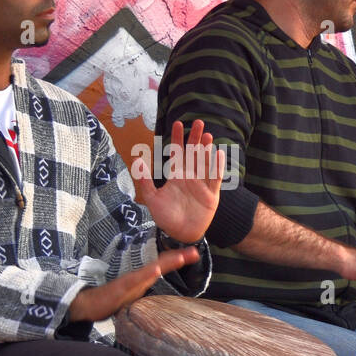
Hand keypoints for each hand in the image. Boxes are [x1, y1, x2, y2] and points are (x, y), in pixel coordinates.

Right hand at [68, 247, 200, 321]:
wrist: (85, 304)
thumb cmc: (111, 298)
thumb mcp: (133, 293)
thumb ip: (145, 287)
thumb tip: (159, 282)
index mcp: (143, 278)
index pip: (162, 266)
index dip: (178, 259)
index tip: (195, 253)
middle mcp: (137, 277)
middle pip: (160, 264)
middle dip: (177, 258)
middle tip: (194, 252)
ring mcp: (128, 282)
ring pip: (150, 270)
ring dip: (165, 263)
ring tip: (180, 258)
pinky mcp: (118, 290)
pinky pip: (133, 282)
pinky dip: (144, 276)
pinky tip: (155, 271)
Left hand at [135, 120, 223, 244]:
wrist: (180, 234)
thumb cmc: (166, 217)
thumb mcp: (151, 197)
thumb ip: (145, 179)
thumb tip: (137, 159)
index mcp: (176, 175)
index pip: (177, 152)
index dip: (177, 138)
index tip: (178, 124)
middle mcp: (190, 177)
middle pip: (194, 153)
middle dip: (196, 138)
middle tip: (199, 122)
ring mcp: (202, 185)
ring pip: (205, 162)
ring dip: (206, 149)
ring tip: (208, 135)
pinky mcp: (211, 195)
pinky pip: (215, 178)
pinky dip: (217, 166)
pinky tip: (218, 153)